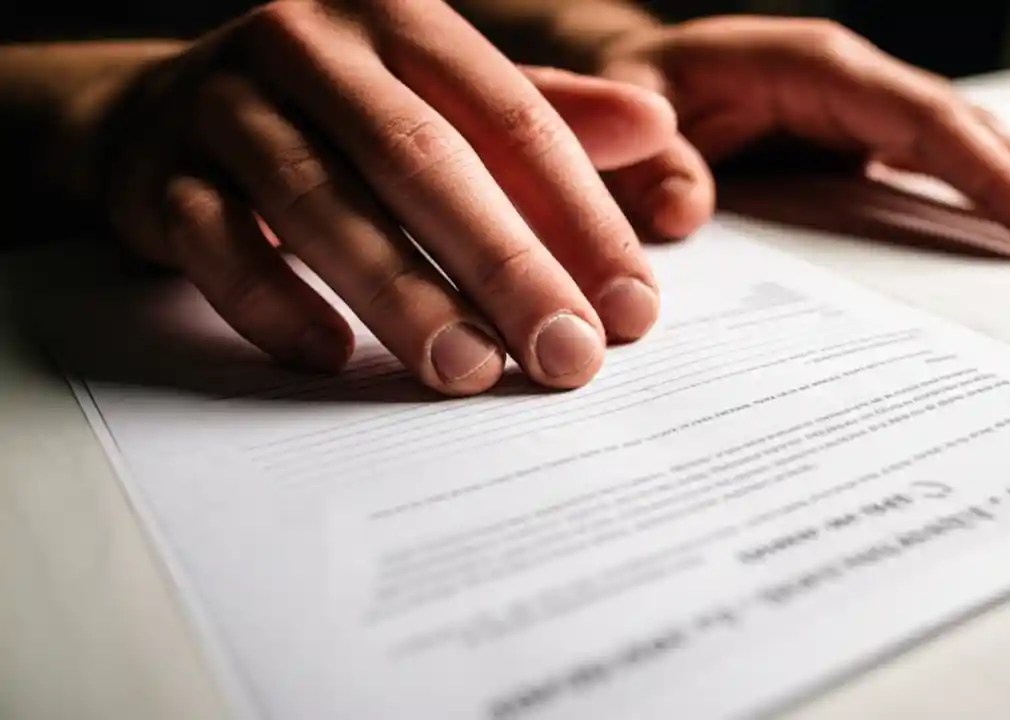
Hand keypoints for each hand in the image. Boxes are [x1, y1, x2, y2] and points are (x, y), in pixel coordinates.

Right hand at [92, 1, 677, 395]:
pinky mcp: (157, 175)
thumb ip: (546, 116)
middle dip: (506, 267)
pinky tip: (330, 357)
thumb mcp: (442, 100)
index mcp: (402, 21)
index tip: (631, 310)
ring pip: (322, 202)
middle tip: (567, 356)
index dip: (581, 218)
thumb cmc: (339, 117)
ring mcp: (225, 105)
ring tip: (469, 371)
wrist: (162, 115)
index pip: (514, 121)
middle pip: (425, 161)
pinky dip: (274, 302)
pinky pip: (217, 243)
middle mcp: (312, 45)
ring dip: (402, 295)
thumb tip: (657, 125)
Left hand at [594, 16, 1009, 265]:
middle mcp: (856, 86)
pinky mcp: (858, 147)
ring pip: (966, 149)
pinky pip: (934, 173)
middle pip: (971, 132)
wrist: (631, 82)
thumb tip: (688, 212)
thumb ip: (652, 159)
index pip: (931, 122)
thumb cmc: (631, 90)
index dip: (1000, 175)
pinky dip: (984, 204)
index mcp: (817, 68)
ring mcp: (863, 116)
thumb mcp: (623, 111)